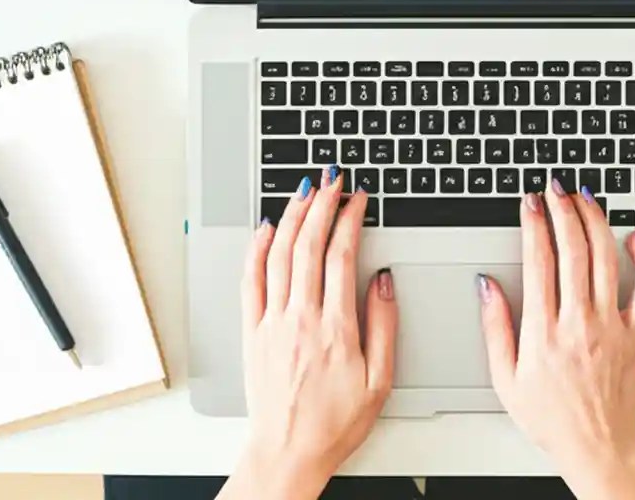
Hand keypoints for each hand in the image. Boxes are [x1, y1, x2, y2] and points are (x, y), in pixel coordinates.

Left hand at [220, 168, 395, 499]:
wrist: (288, 453)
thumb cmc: (334, 424)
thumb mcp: (379, 381)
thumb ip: (383, 327)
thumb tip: (383, 282)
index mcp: (336, 329)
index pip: (341, 256)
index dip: (349, 220)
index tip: (357, 200)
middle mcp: (299, 319)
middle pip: (307, 245)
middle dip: (320, 205)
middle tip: (331, 181)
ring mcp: (271, 323)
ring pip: (277, 255)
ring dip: (291, 217)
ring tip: (304, 192)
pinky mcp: (251, 332)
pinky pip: (250, 280)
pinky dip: (256, 249)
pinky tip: (265, 229)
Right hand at [478, 181, 634, 499]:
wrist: (596, 446)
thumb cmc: (550, 418)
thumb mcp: (505, 378)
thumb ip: (495, 328)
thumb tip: (487, 286)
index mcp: (543, 331)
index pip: (539, 261)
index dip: (534, 224)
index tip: (530, 202)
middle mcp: (579, 323)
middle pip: (574, 251)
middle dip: (563, 211)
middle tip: (556, 189)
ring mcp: (611, 326)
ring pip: (606, 259)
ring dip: (596, 222)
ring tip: (586, 199)